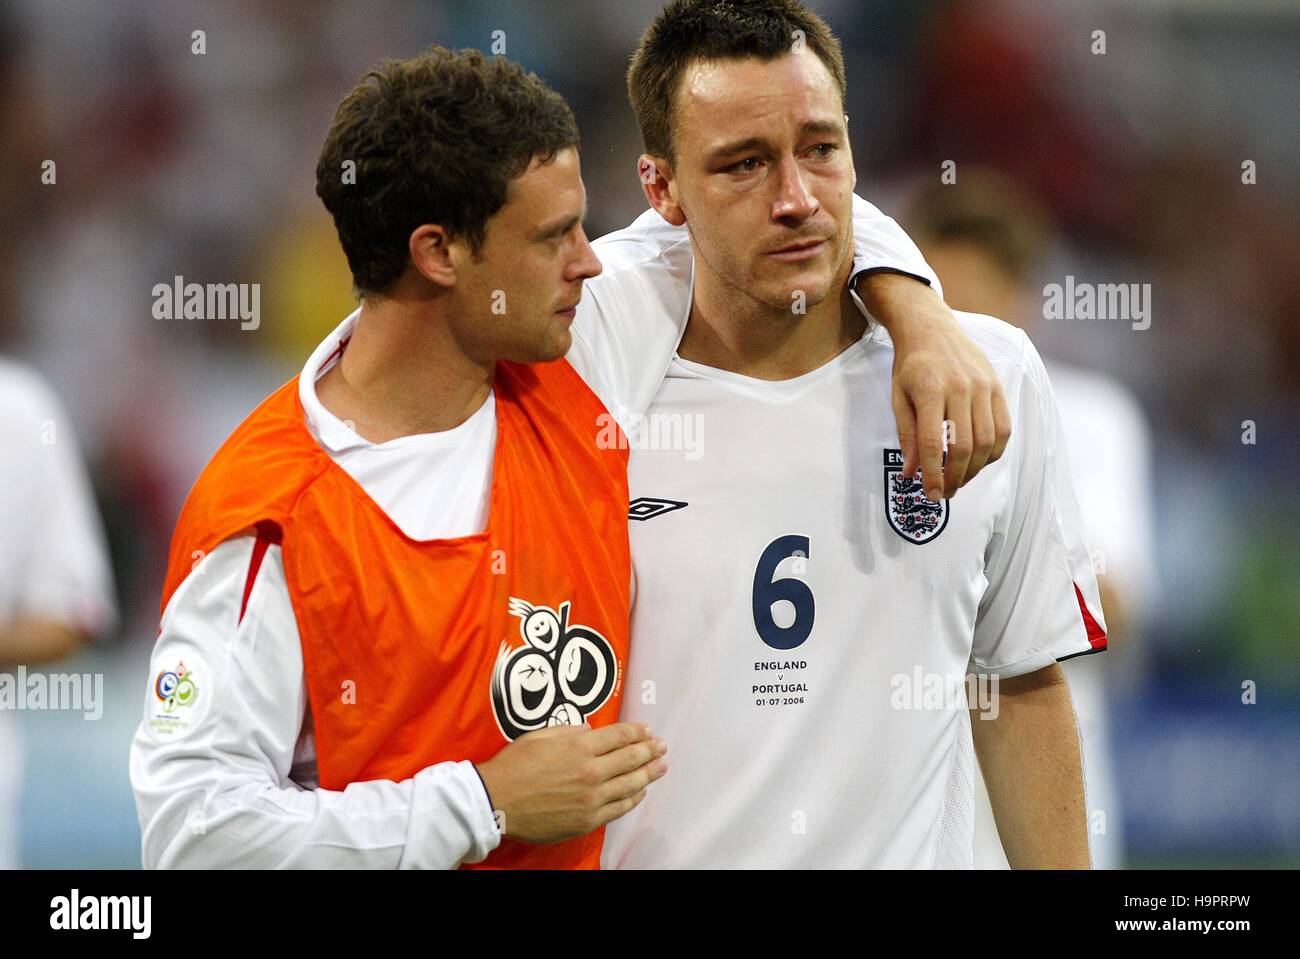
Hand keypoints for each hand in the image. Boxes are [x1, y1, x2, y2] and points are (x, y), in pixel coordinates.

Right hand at [474, 722, 667, 844]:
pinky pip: (619, 808)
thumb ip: (569, 731)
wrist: (497, 801)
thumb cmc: (514, 765)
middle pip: (631, 758)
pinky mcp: (588, 819)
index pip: (619, 735)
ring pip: (631, 784)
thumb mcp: (540, 735)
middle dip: (650, 750)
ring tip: (660, 767)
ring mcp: (592, 798)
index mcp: (580, 746)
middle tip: (662, 746)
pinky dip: (634, 798)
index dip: (637, 732)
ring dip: (649, 774)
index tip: (647, 730)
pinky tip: (640, 792)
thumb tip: (590, 731)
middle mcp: (591, 771)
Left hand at [857, 273, 1010, 500]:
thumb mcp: (898, 398)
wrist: (930, 328)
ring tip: (961, 480)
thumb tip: (911, 473)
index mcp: (929, 391)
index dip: (933, 475)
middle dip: (956, 477)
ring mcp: (982, 387)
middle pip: (964, 446)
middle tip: (946, 493)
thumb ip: (907, 436)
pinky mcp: (997, 387)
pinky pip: (1004, 428)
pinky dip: (994, 451)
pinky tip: (980, 461)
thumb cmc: (910, 366)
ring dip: (975, 469)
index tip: (931, 495)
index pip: (933, 444)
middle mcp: (960, 388)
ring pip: (987, 441)